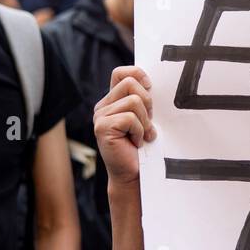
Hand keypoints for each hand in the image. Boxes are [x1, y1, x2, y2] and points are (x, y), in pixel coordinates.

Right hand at [94, 66, 154, 186]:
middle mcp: (102, 107)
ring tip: (143, 136)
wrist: (134, 175)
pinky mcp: (102, 127)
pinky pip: (130, 118)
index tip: (150, 87)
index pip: (121, 73)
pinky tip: (136, 143)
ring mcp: (100, 117)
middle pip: (130, 84)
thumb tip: (150, 83)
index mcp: (112, 102)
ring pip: (133, 101)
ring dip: (145, 121)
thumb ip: (142, 101)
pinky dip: (140, 131)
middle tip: (148, 123)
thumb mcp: (145, 119)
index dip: (137, 74)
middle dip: (147, 103)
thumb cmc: (143, 148)